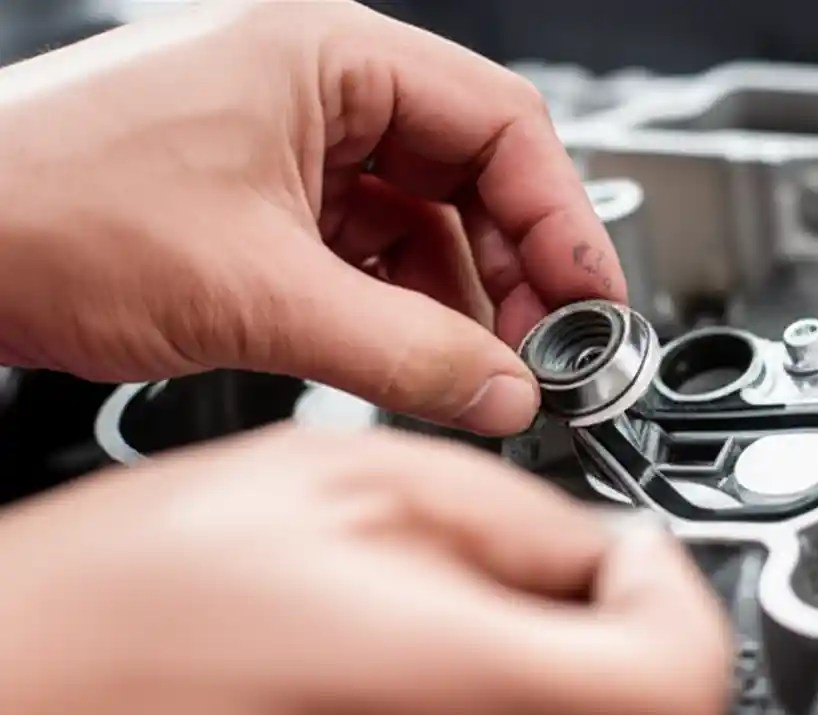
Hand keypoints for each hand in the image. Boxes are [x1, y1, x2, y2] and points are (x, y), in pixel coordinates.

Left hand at [0, 0, 624, 434]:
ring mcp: (289, 137)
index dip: (563, 219)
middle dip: (517, 265)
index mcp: (327, 53)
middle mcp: (317, 82)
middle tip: (546, 350)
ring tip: (477, 369)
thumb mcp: (257, 294)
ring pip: (421, 215)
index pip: (501, 124)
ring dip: (458, 296)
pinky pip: (366, 243)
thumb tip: (504, 391)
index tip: (594, 300)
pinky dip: (400, 301)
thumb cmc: (41, 208)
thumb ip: (404, 351)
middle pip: (470, 170)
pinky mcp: (262, 192)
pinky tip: (413, 352)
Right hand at [0, 427, 730, 714]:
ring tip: (444, 602)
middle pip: (636, 702)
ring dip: (554, 651)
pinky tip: (414, 649)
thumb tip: (601, 546)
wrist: (29, 681)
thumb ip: (503, 508)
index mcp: (460, 675)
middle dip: (610, 621)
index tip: (630, 555)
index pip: (679, 673)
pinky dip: (502, 686)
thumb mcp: (338, 473)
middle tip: (537, 568)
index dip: (674, 598)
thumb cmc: (126, 597)